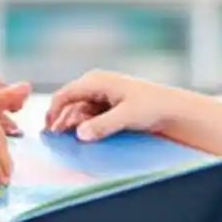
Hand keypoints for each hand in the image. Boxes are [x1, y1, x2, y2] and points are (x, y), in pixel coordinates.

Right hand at [44, 70, 181, 141]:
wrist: (171, 108)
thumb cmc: (151, 106)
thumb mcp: (126, 116)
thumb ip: (102, 125)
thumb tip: (79, 134)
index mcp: (96, 80)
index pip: (65, 95)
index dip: (53, 112)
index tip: (49, 131)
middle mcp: (95, 84)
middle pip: (69, 102)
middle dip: (61, 120)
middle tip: (55, 140)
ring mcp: (100, 94)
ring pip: (77, 110)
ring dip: (73, 124)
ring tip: (67, 140)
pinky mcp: (106, 104)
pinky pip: (88, 114)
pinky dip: (84, 125)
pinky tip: (84, 136)